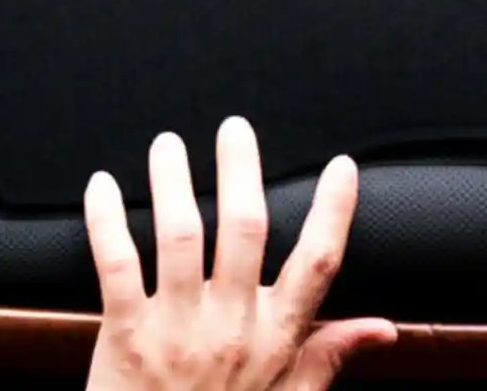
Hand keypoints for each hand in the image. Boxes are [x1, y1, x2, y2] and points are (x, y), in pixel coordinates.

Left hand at [83, 116, 396, 390]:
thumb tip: (383, 327)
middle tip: (235, 130)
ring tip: (169, 145)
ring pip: (180, 236)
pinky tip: (103, 186)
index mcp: (275, 339)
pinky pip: (116, 264)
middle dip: (241, 171)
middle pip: (246, 231)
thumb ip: (330, 356)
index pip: (317, 265)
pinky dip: (106, 221)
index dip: (334, 213)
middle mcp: (231, 326)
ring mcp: (178, 329)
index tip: (341, 168)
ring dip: (174, 182)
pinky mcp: (127, 334)